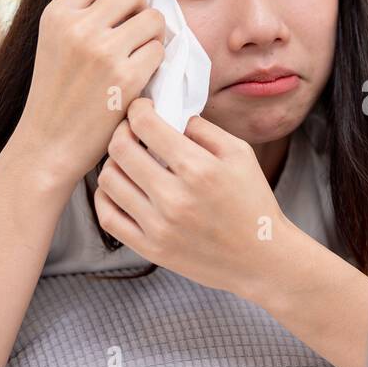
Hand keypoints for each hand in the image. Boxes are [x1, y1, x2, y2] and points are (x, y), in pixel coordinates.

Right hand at [12, 0, 166, 187]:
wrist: (49, 143)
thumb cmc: (57, 91)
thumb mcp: (54, 39)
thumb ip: (82, 10)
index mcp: (57, 13)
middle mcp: (78, 27)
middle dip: (140, 9)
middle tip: (133, 32)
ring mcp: (103, 52)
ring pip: (153, 19)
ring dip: (152, 35)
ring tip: (136, 53)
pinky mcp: (126, 78)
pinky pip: (160, 49)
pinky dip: (155, 61)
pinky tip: (139, 75)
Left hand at [93, 98, 300, 300]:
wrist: (261, 258)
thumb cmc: (253, 202)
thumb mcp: (241, 155)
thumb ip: (204, 130)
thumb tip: (170, 116)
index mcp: (199, 169)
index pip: (146, 126)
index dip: (138, 110)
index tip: (141, 108)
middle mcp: (174, 198)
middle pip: (120, 150)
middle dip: (122, 132)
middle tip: (131, 131)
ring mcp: (159, 226)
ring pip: (109, 180)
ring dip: (114, 163)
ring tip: (129, 161)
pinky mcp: (150, 248)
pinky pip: (108, 216)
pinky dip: (106, 196)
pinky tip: (121, 188)